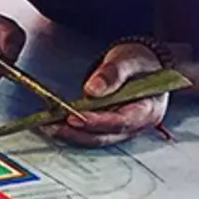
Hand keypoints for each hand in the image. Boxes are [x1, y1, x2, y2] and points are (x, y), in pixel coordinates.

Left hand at [46, 41, 168, 147]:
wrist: (143, 64)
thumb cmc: (140, 61)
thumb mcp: (129, 60)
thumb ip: (112, 73)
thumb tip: (92, 89)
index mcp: (149, 109)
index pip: (121, 122)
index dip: (97, 122)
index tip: (74, 118)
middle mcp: (137, 124)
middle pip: (106, 135)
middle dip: (78, 133)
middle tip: (52, 126)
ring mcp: (124, 128)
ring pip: (97, 138)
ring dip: (72, 134)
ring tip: (49, 127)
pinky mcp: (111, 127)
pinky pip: (92, 133)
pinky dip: (75, 130)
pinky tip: (57, 124)